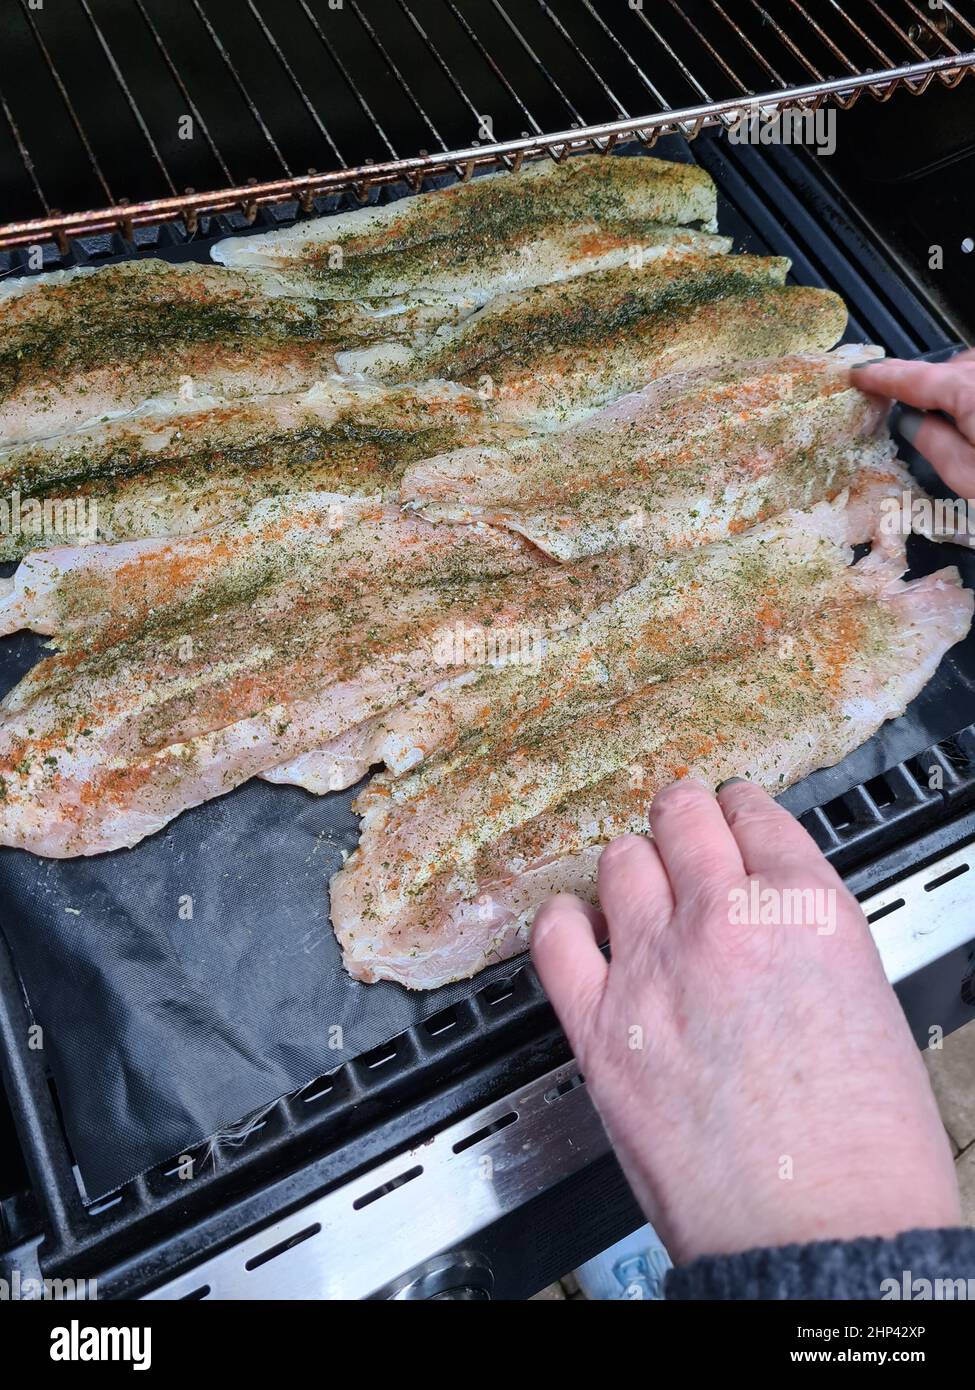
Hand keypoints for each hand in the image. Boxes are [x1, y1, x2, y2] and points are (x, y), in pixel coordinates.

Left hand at [530, 779, 959, 1264]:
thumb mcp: (866, 1004)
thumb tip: (768, 925)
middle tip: (680, 824)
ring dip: (631, 865)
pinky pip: (556, 938)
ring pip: (619, 861)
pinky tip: (576, 926)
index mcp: (806, 911)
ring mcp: (654, 968)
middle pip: (680, 817)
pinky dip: (563, 922)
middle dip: (681, 815)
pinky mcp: (600, 1027)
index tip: (730, 812)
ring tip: (635, 880)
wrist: (819, 1235)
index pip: (757, 816)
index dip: (740, 809)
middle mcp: (724, 922)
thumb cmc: (863, 1149)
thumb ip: (805, 943)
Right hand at [852, 350, 974, 496]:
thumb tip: (910, 423)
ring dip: (949, 387)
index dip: (881, 376)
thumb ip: (934, 444)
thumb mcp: (970, 476)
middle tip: (894, 400)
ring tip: (936, 412)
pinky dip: (968, 390)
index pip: (915, 378)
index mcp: (971, 390)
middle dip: (920, 382)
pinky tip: (968, 413)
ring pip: (967, 370)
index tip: (858, 373)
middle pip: (944, 369)